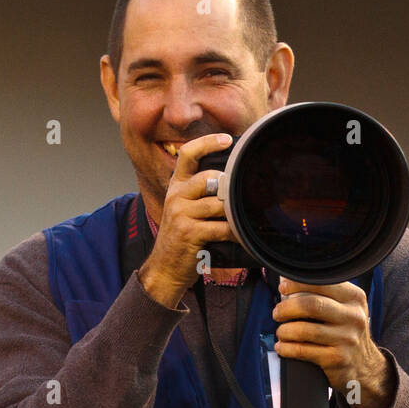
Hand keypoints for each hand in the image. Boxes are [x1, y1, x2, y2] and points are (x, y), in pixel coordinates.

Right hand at [138, 133, 235, 308]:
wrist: (165, 268)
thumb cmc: (182, 239)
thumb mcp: (184, 210)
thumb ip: (201, 194)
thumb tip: (231, 181)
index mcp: (176, 186)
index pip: (188, 154)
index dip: (207, 142)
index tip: (226, 139)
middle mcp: (176, 195)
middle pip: (208, 178)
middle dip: (228, 188)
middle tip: (242, 196)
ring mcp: (180, 213)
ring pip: (218, 204)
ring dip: (234, 214)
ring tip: (243, 220)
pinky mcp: (189, 232)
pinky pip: (220, 227)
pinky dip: (233, 233)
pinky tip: (239, 237)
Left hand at [272, 277, 395, 407]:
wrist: (364, 367)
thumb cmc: (346, 333)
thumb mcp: (345, 309)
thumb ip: (322, 294)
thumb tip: (286, 281)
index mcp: (354, 298)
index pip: (321, 283)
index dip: (296, 284)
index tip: (283, 289)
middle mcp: (353, 316)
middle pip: (311, 305)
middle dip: (287, 308)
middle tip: (277, 313)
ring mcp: (346, 339)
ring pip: (304, 330)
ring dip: (284, 330)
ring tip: (281, 332)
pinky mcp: (336, 359)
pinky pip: (303, 351)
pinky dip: (287, 348)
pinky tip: (282, 347)